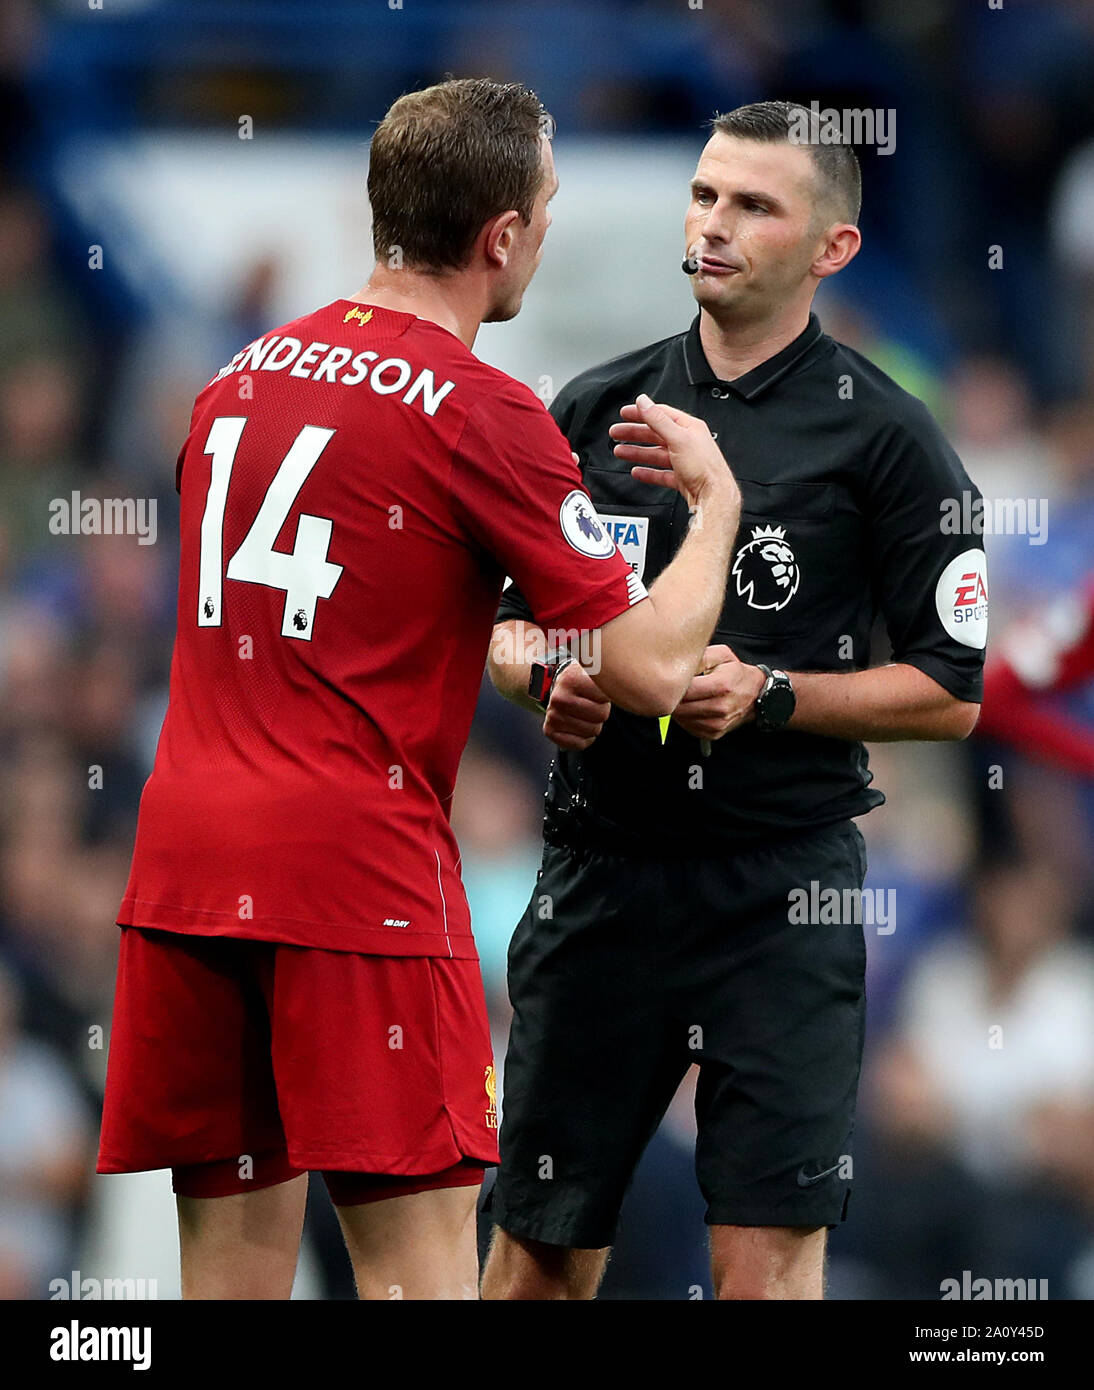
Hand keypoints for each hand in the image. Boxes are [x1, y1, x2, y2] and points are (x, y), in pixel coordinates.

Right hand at [543, 661, 611, 749]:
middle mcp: (559, 697)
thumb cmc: (583, 681)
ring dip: (594, 725)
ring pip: (592, 731)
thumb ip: (612, 676)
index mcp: (572, 679)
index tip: (601, 692)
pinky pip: (579, 744)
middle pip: (601, 715)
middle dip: (602, 711)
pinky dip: (584, 739)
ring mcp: (553, 715)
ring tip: (585, 714)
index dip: (608, 696)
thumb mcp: (596, 672)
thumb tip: (635, 685)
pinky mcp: (550, 730)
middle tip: (593, 704)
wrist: (560, 687)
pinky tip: (580, 727)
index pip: (606, 696)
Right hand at [609, 394, 739, 511]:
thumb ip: (658, 419)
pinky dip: (647, 471)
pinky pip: (660, 472)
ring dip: (637, 452)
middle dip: (634, 433)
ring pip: (656, 453)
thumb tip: (644, 401)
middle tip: (616, 432)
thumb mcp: (678, 438)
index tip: (625, 413)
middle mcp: (688, 442)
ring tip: (620, 451)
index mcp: (689, 428)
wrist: (715, 496)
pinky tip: (637, 471)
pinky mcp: (682, 478)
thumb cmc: (705, 468)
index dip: (641, 412)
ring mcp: (685, 461)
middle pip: (655, 433)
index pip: (661, 414)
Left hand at [671, 644, 764, 740]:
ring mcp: (717, 723)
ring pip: (682, 718)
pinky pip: (688, 727)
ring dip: (679, 708)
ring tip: (686, 696)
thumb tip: (681, 662)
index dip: (675, 683)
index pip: (685, 690)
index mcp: (721, 685)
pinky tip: (692, 707)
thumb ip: (701, 657)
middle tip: (676, 687)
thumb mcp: (722, 655)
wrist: (756, 694)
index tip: (675, 678)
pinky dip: (686, 718)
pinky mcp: (713, 733)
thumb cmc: (737, 673)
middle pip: (680, 706)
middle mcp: (720, 707)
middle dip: (674, 696)